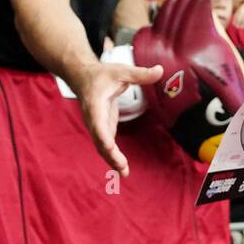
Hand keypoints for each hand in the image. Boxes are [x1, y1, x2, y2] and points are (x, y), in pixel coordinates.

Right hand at [72, 60, 162, 176]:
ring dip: (112, 159)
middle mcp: (93, 118)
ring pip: (101, 145)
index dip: (103, 134)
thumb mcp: (122, 71)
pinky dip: (112, 156)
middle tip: (122, 167)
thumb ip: (140, 74)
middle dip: (109, 154)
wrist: (82, 77)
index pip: (97, 121)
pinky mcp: (102, 128)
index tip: (109, 146)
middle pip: (99, 139)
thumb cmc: (102, 74)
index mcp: (95, 103)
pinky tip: (122, 167)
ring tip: (124, 173)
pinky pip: (106, 145)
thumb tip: (160, 70)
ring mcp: (96, 125)